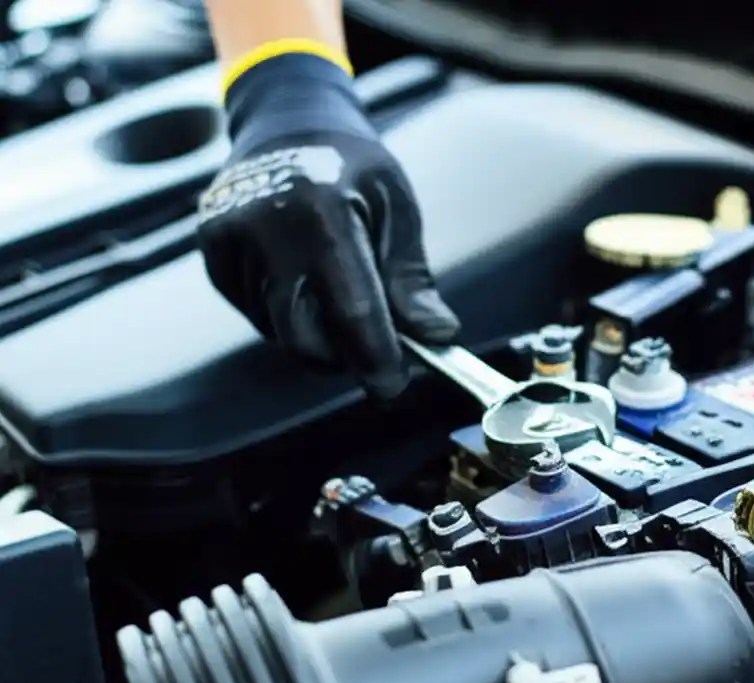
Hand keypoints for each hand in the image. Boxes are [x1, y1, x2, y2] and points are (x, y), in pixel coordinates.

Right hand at [197, 53, 458, 397]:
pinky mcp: (213, 255)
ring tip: (342, 293)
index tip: (393, 386)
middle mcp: (264, 229)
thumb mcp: (398, 209)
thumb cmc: (353, 164)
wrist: (286, 121)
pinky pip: (257, 313)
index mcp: (320, 212)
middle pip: (304, 336)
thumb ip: (412, 279)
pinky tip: (304, 277)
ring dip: (318, 335)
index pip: (351, 310)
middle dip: (344, 357)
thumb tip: (437, 336)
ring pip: (279, 331)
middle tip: (378, 351)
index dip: (376, 358)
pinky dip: (288, 315)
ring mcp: (229, 242)